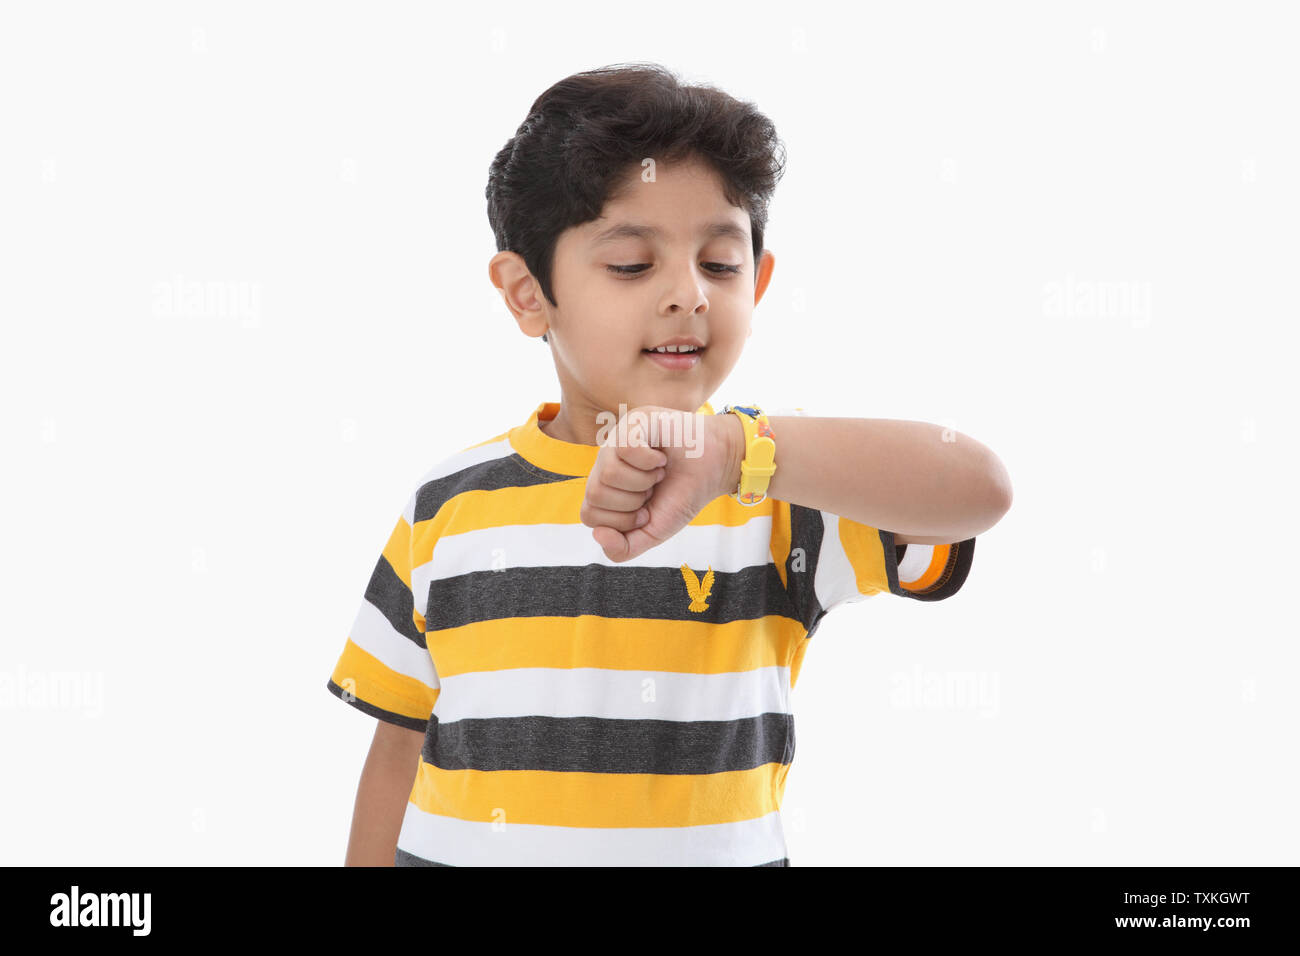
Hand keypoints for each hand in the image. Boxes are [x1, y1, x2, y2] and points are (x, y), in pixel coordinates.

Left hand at [581, 405, 741, 562]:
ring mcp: (616, 439)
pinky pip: (624, 448)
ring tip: (658, 472)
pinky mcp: (633, 421)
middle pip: (595, 494)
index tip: (646, 510)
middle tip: (653, 489)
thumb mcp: (654, 532)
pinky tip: (661, 457)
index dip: (622, 521)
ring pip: (608, 473)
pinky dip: (650, 460)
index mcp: (605, 488)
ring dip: (643, 480)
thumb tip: (598, 535)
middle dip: (633, 502)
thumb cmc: (683, 495)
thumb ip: (624, 549)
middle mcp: (604, 462)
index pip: (589, 515)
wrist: (717, 468)